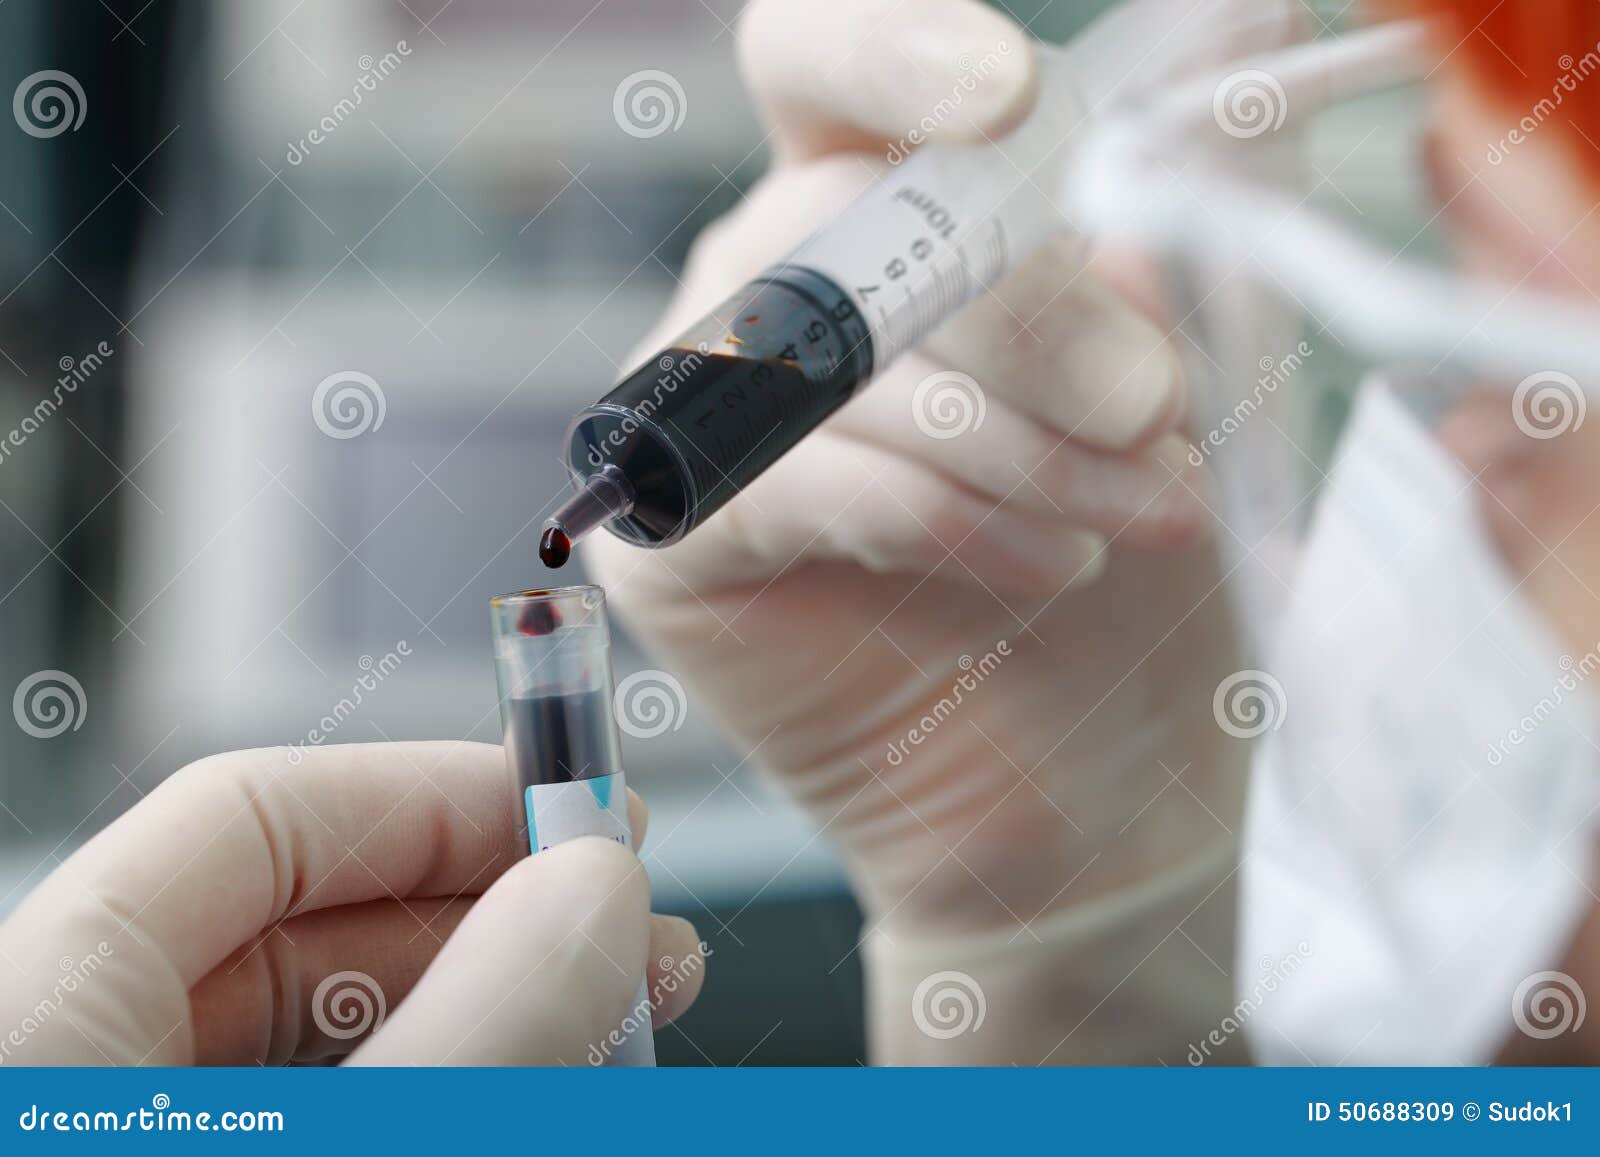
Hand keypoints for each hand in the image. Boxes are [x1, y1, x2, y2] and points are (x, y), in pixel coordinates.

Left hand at [0, 742, 704, 1065]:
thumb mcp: (339, 1154)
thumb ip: (468, 1033)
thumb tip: (597, 895)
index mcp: (29, 1019)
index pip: (243, 818)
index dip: (426, 793)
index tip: (573, 809)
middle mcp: (68, 1063)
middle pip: (301, 925)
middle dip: (493, 915)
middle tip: (629, 932)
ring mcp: (126, 1124)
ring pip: (329, 1034)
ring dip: (491, 1005)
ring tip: (616, 1016)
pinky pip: (328, 1102)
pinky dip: (444, 1076)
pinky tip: (536, 1078)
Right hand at [591, 0, 1294, 1061]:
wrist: (1097, 785)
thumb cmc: (1143, 569)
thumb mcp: (1194, 376)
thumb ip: (1189, 216)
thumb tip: (1248, 32)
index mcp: (876, 209)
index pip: (820, 69)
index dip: (885, 54)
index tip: (1004, 100)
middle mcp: (771, 291)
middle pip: (839, 219)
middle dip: (1020, 312)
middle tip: (1150, 401)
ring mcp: (702, 413)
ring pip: (821, 358)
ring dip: (1005, 436)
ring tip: (1142, 510)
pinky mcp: (672, 539)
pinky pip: (788, 486)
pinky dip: (935, 517)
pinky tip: (1045, 566)